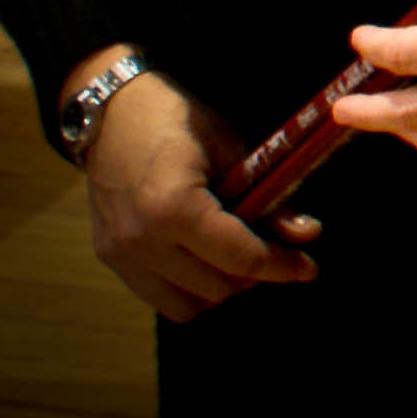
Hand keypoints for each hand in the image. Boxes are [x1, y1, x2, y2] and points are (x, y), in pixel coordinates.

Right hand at [75, 57, 317, 321]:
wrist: (113, 112)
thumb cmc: (178, 121)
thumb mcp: (232, 149)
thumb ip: (268, 198)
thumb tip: (307, 235)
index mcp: (173, 207)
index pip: (240, 258)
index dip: (282, 266)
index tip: (308, 268)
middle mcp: (141, 239)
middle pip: (217, 287)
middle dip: (252, 274)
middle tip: (271, 250)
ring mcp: (120, 252)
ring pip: (187, 304)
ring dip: (219, 287)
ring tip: (235, 257)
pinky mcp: (108, 257)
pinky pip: (158, 297)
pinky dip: (188, 289)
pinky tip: (203, 261)